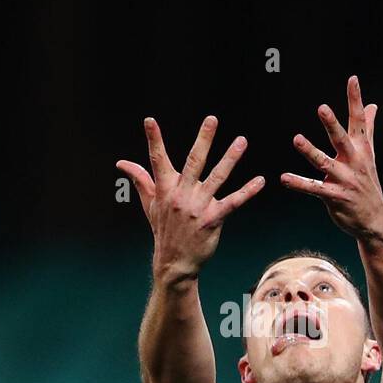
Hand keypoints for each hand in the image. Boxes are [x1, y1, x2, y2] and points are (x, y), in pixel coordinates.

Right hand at [117, 114, 264, 279]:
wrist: (174, 262)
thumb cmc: (164, 230)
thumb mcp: (150, 204)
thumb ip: (140, 179)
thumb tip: (122, 163)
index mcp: (165, 189)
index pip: (157, 159)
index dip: (153, 140)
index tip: (149, 121)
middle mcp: (181, 195)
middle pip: (193, 161)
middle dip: (203, 139)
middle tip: (212, 119)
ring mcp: (197, 207)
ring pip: (217, 177)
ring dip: (230, 158)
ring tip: (241, 141)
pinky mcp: (212, 219)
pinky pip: (233, 202)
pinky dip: (247, 191)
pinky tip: (260, 181)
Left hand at [280, 75, 382, 240]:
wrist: (374, 219)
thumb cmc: (367, 183)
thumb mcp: (368, 154)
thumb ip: (367, 128)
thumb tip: (373, 105)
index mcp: (361, 149)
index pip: (358, 120)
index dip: (355, 99)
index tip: (353, 79)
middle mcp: (354, 162)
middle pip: (341, 139)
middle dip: (332, 124)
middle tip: (322, 108)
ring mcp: (344, 180)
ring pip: (324, 163)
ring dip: (310, 151)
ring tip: (296, 139)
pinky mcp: (334, 197)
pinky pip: (314, 188)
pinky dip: (299, 183)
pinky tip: (284, 177)